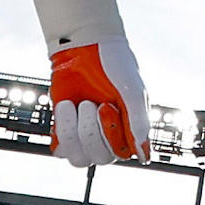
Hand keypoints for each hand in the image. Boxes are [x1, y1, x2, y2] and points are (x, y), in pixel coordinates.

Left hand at [47, 37, 145, 167]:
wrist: (84, 46)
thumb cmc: (114, 66)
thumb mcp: (133, 93)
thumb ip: (139, 124)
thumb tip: (144, 156)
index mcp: (129, 131)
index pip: (121, 154)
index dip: (111, 135)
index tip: (107, 106)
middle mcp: (108, 138)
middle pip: (99, 158)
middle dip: (90, 131)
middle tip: (91, 103)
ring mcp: (85, 136)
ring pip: (78, 157)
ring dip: (73, 131)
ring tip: (75, 104)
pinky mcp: (65, 131)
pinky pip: (60, 150)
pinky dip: (61, 130)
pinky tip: (66, 107)